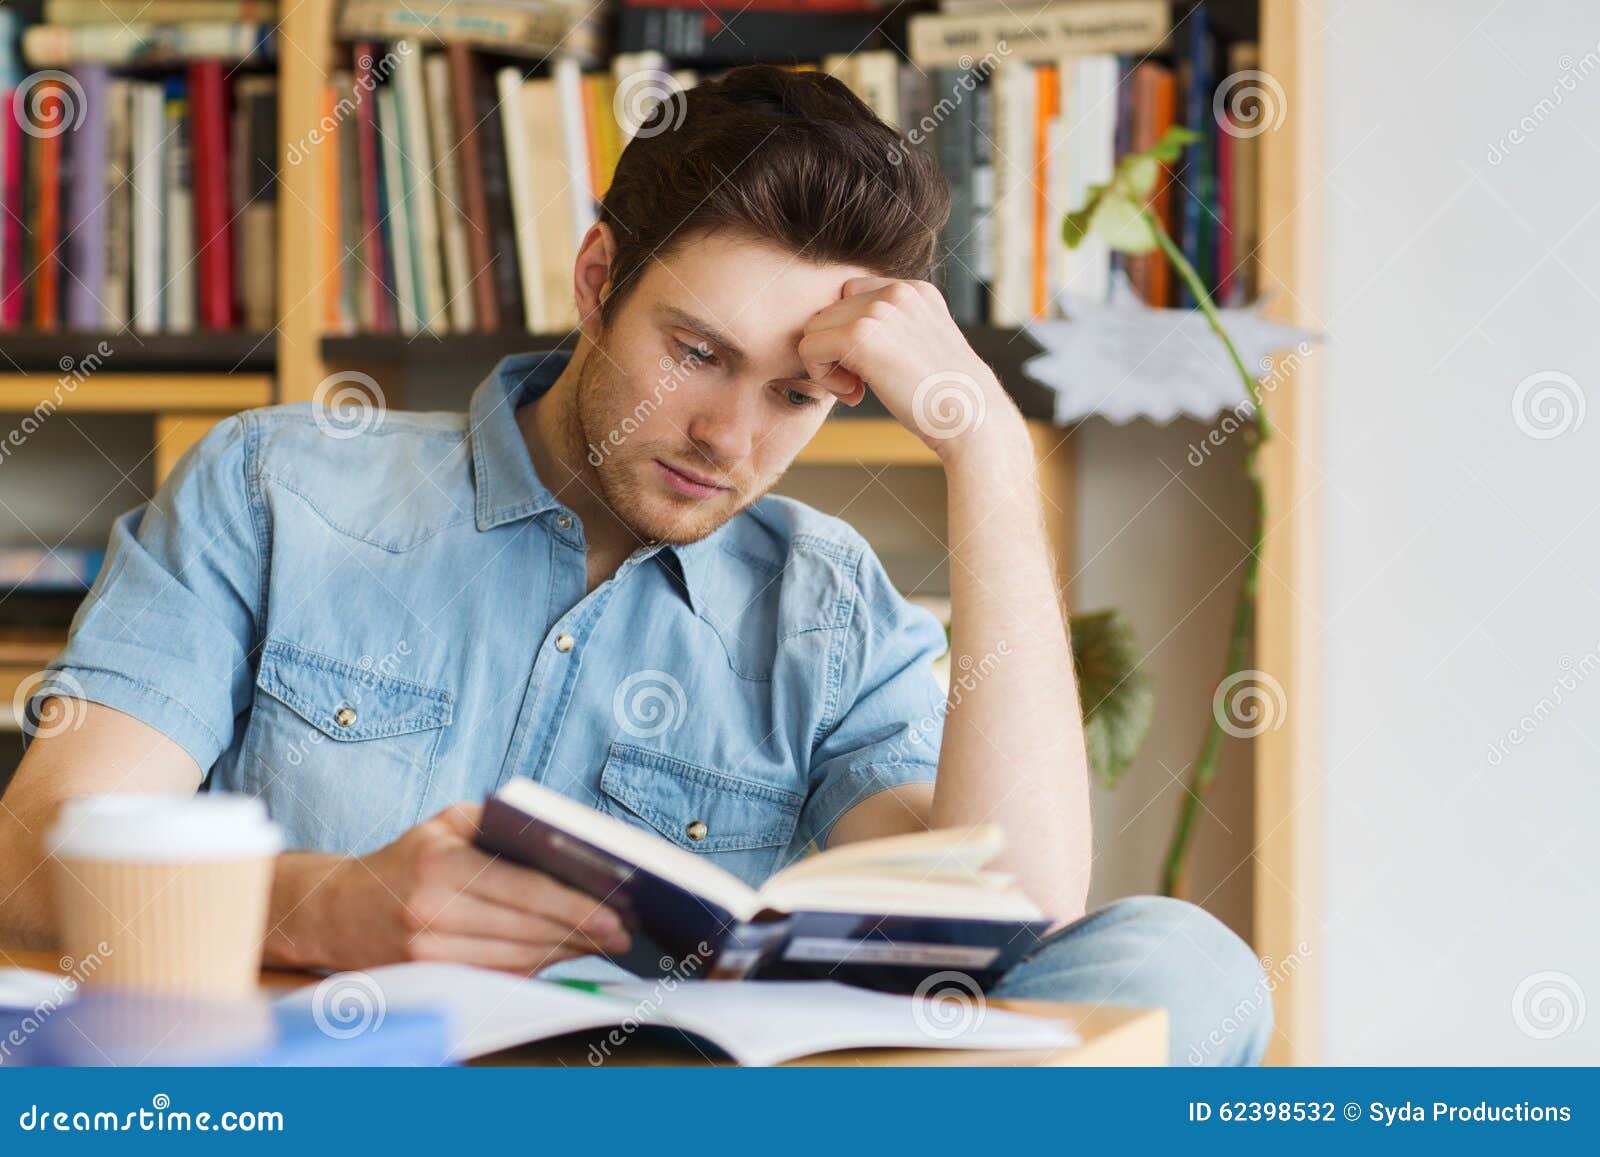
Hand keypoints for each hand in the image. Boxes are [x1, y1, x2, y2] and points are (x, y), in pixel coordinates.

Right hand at [321, 803, 630, 972]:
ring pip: (519, 957)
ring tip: (601, 941)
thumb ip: (503, 822)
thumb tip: (566, 841)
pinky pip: (500, 973)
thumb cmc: (406, 858)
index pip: (525, 891)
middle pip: (528, 929)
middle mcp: (433, 913)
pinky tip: (562, 951)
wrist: (337, 910)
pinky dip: (537, 965)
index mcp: (442, 866)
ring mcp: (430, 952)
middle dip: (582, 932)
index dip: (575, 906)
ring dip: (566, 952)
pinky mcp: (434, 977)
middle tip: (621, 931)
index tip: (614, 913)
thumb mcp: (447, 822)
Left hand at [797, 277, 1022, 458]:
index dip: (850, 333)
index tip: (872, 367)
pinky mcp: (861, 336)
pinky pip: (810, 348)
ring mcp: (880, 310)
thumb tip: (837, 332)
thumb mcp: (923, 345)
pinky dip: (823, 377)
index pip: (850, 295)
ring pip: (814, 329)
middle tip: (862, 385)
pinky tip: (855, 393)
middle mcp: (898, 291)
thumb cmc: (946, 397)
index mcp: (915, 290)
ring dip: (827, 364)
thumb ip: (891, 329)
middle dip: (836, 351)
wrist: (971, 420)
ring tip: (859, 389)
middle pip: (829, 312)